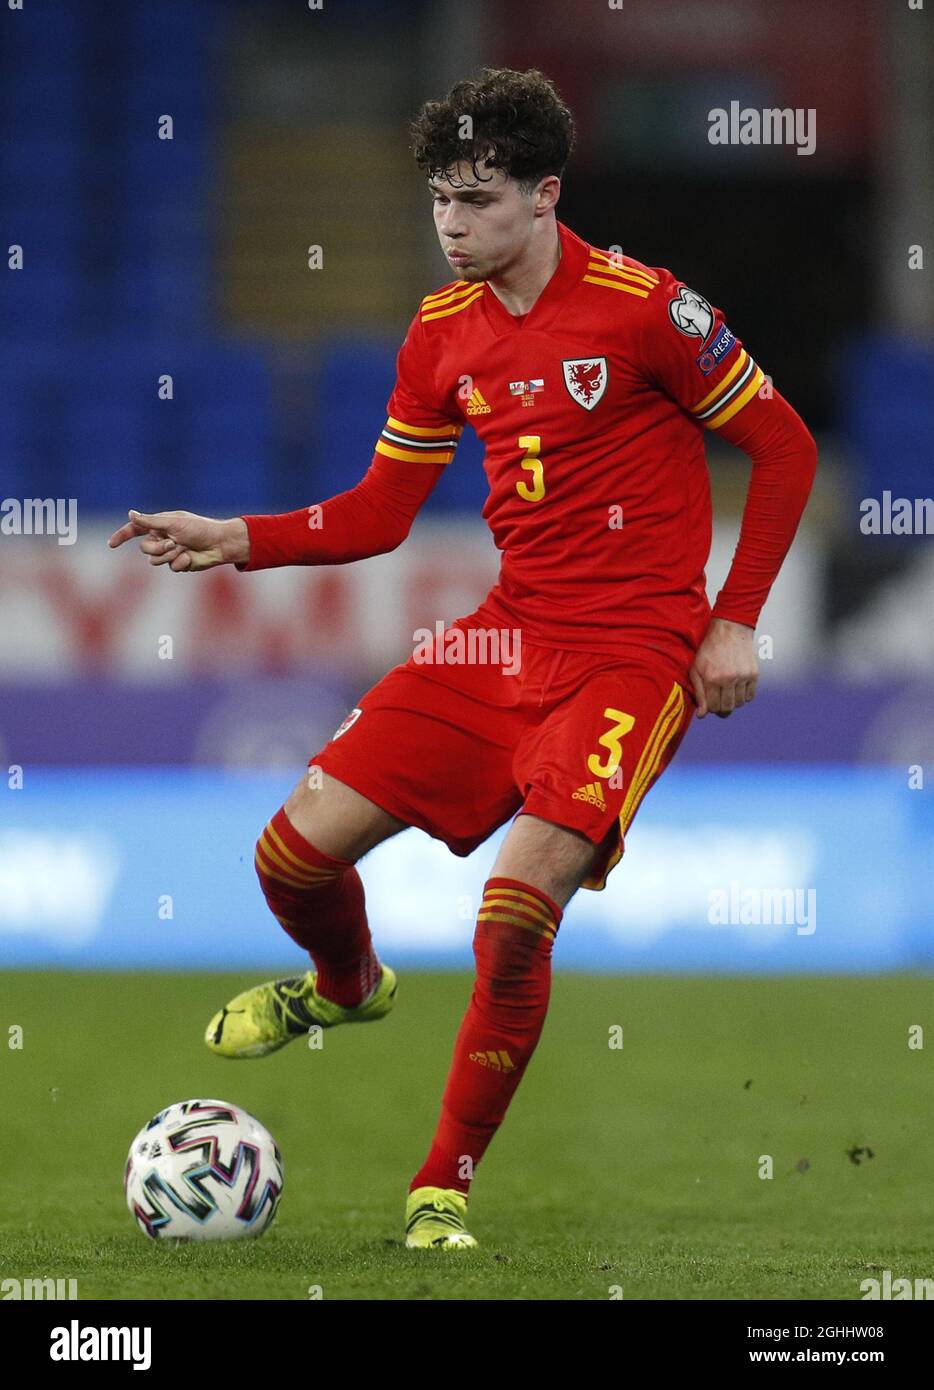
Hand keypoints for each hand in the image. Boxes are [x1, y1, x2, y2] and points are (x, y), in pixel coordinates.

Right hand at [107, 510, 248, 571]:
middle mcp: (163, 537)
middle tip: (174, 542)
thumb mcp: (173, 523)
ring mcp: (170, 551)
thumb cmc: (199, 528)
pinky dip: (180, 562)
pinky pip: (171, 567)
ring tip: (184, 548)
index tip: (111, 544)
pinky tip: (191, 556)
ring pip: (155, 560)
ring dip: (169, 555)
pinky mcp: (179, 563)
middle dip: (158, 547)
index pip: (135, 530)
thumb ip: (150, 522)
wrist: (219, 544)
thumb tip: (130, 513)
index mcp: (160, 525)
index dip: (122, 536)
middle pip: (145, 549)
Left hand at [688, 617, 757, 718]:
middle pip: (727, 708)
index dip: (710, 708)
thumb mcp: (696, 669)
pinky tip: (737, 687)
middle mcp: (729, 679)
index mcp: (713, 679)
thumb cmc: (709, 649)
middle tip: (718, 700)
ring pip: (739, 704)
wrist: (729, 630)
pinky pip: (750, 696)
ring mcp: (743, 677)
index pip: (713, 708)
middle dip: (721, 708)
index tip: (709, 702)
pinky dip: (743, 696)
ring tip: (727, 691)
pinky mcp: (754, 674)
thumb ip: (699, 693)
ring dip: (732, 701)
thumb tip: (702, 715)